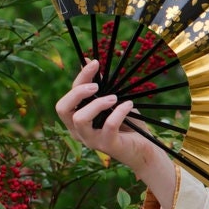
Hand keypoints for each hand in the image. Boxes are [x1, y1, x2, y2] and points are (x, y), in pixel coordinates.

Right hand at [55, 58, 176, 208]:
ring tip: (114, 98)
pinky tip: (129, 105)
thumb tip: (87, 60)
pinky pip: (108, 126)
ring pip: (80, 119)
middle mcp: (78, 132)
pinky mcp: (108, 146)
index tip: (95, 62)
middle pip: (62, 109)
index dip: (79, 78)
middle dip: (77, 92)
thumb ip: (101, 87)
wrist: (145, 147)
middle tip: (97, 85)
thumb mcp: (113, 102)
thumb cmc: (127, 123)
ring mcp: (91, 141)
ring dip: (96, 103)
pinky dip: (118, 112)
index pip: (67, 98)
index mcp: (76, 120)